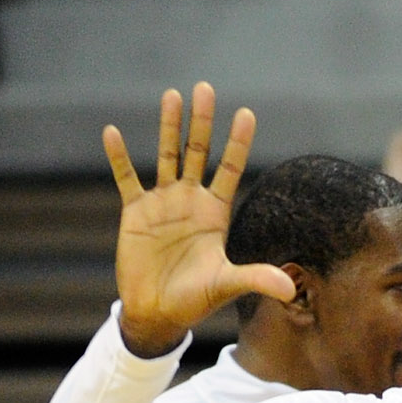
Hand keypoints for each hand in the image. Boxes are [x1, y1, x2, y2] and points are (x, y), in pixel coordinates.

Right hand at [101, 85, 294, 358]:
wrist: (158, 314)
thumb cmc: (196, 300)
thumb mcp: (226, 285)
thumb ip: (256, 279)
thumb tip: (289, 290)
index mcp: (215, 213)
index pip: (230, 169)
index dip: (238, 143)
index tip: (247, 113)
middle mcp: (190, 201)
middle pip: (198, 152)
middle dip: (202, 122)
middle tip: (206, 89)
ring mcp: (162, 203)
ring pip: (166, 156)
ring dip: (169, 127)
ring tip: (172, 95)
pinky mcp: (135, 212)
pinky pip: (126, 178)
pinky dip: (119, 158)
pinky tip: (112, 132)